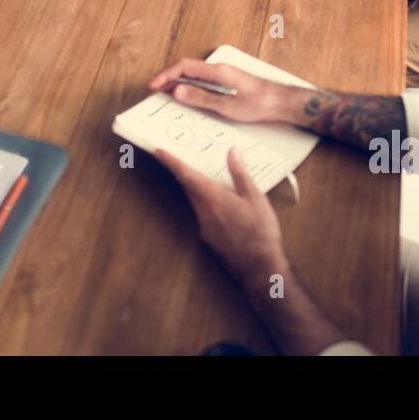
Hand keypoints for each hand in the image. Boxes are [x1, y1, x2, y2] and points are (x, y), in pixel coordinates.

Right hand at [148, 57, 300, 124]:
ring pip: (195, 76)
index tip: (153, 85)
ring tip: (167, 96)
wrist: (283, 103)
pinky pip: (204, 82)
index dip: (166, 75)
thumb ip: (201, 98)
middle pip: (187, 69)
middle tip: (155, 92)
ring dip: (179, 84)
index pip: (184, 67)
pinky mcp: (229, 82)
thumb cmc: (260, 104)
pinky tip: (189, 98)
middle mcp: (219, 69)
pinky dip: (191, 88)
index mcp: (218, 71)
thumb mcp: (228, 106)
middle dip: (169, 79)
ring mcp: (224, 75)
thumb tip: (177, 91)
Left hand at [155, 147, 288, 290]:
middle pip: (189, 188)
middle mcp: (203, 212)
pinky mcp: (210, 238)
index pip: (186, 175)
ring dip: (200, 189)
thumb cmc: (260, 231)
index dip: (171, 162)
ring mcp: (205, 227)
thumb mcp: (255, 198)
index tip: (158, 151)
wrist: (259, 268)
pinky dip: (209, 205)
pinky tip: (225, 206)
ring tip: (213, 180)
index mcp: (213, 198)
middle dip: (186, 173)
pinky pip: (205, 215)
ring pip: (197, 202)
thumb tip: (232, 152)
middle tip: (187, 159)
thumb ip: (240, 174)